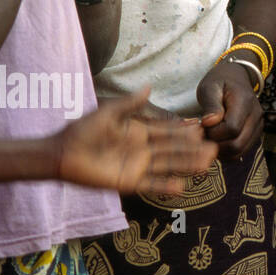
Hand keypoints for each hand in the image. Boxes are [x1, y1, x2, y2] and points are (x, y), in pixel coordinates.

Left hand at [56, 88, 217, 195]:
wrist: (61, 154)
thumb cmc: (82, 131)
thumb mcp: (108, 113)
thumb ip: (129, 104)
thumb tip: (149, 87)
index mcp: (139, 131)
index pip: (167, 130)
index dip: (184, 130)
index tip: (203, 127)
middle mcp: (142, 149)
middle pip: (173, 148)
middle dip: (193, 148)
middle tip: (214, 147)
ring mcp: (136, 166)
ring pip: (168, 165)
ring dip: (187, 164)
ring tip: (207, 163)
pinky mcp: (127, 182)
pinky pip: (151, 185)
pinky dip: (165, 186)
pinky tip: (182, 187)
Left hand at [196, 61, 263, 159]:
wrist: (236, 78)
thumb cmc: (219, 82)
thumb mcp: (209, 87)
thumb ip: (210, 104)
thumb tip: (209, 122)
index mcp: (245, 102)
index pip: (232, 129)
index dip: (213, 132)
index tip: (202, 125)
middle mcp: (256, 116)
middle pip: (237, 145)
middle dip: (216, 145)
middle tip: (204, 134)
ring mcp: (258, 126)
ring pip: (240, 152)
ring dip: (221, 150)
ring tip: (211, 136)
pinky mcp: (255, 133)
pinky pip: (242, 151)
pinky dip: (227, 151)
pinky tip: (218, 140)